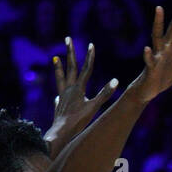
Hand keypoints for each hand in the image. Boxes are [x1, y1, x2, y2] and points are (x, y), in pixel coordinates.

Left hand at [45, 37, 117, 157]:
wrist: (62, 131)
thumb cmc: (78, 121)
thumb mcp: (94, 107)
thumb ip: (104, 94)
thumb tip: (116, 81)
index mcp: (78, 88)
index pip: (86, 69)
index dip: (90, 57)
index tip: (91, 44)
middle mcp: (69, 89)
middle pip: (70, 67)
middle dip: (70, 52)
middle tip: (67, 39)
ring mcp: (62, 96)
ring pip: (61, 78)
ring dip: (59, 67)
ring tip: (55, 58)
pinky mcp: (59, 105)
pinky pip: (59, 95)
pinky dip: (60, 92)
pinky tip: (58, 96)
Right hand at [129, 0, 171, 103]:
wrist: (150, 89)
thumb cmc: (166, 72)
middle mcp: (166, 45)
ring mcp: (158, 55)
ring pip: (157, 37)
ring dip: (158, 23)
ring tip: (158, 9)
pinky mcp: (151, 68)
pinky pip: (149, 61)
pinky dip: (148, 55)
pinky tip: (147, 49)